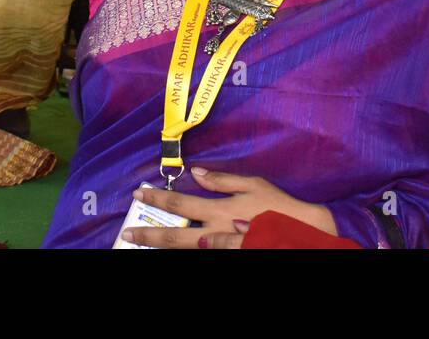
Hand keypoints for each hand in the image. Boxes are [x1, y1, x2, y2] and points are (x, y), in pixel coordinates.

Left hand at [119, 167, 334, 248]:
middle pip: (174, 237)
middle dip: (148, 235)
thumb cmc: (278, 205)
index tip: (138, 194)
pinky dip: (184, 253)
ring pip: (184, 251)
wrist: (301, 233)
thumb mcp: (253, 184)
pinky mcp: (228, 254)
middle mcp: (215, 233)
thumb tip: (196, 173)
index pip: (180, 205)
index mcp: (219, 210)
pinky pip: (201, 255)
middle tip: (127, 234)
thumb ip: (223, 180)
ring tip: (142, 243)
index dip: (157, 199)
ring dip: (161, 247)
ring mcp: (220, 249)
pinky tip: (172, 250)